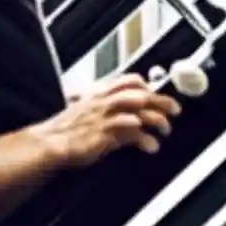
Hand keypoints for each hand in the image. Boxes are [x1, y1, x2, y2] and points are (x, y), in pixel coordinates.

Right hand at [37, 74, 181, 168]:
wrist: (49, 142)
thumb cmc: (64, 130)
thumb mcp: (83, 110)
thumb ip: (101, 108)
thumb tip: (117, 112)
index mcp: (98, 93)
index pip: (128, 80)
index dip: (146, 85)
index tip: (156, 93)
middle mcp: (104, 101)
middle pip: (140, 94)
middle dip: (161, 100)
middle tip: (175, 109)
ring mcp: (105, 117)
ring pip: (139, 110)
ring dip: (157, 119)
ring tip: (166, 129)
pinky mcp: (105, 134)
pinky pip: (131, 131)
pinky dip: (144, 138)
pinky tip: (152, 146)